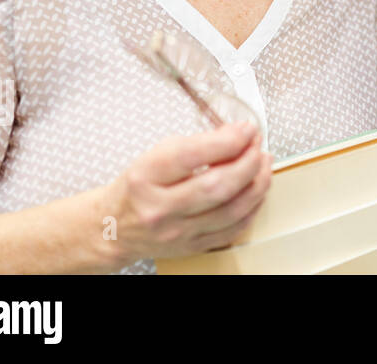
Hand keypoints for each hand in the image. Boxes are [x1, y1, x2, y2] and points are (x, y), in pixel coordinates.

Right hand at [99, 121, 272, 267]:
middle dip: (248, 162)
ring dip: (257, 184)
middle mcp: (159, 208)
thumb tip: (236, 134)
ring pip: (231, 209)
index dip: (227, 140)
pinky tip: (255, 191)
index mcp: (146, 177)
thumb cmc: (137, 187)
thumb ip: (196, 144)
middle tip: (258, 146)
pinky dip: (251, 208)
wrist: (112, 228)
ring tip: (263, 164)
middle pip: (217, 186)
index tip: (246, 129)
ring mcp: (176, 232)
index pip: (191, 156)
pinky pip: (232, 230)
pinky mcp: (191, 247)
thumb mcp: (155, 155)